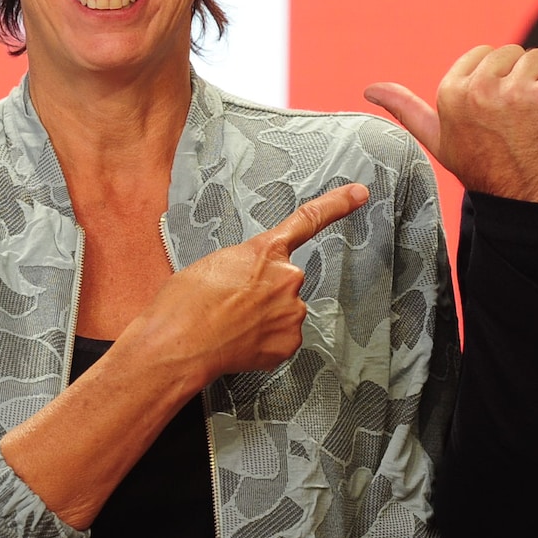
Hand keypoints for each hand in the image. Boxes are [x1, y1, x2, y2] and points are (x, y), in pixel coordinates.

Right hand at [127, 183, 367, 389]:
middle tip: (230, 306)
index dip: (337, 204)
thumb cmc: (183, 303)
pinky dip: (263, 344)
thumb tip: (250, 286)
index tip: (359, 193)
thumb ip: (244, 267)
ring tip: (229, 326)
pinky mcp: (289, 343)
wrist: (178, 344)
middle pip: (284, 283)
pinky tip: (238, 343)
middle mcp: (287, 278)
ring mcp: (292, 312)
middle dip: (262, 294)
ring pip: (283, 313)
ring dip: (262, 320)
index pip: (308, 220)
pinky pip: (280, 339)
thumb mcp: (213, 265)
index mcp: (265, 251)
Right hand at [365, 45, 537, 204]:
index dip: (499, 82)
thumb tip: (370, 88)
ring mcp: (515, 92)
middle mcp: (479, 89)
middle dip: (524, 81)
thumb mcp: (439, 141)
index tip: (499, 117)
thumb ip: (406, 109)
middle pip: (515, 54)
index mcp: (450, 93)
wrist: (526, 207)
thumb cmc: (485, 172)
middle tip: (520, 123)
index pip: (487, 55)